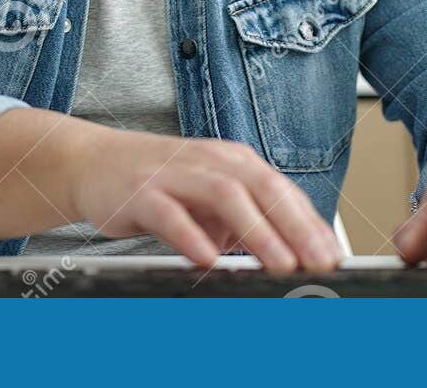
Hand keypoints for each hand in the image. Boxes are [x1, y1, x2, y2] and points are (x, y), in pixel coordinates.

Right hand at [67, 126, 341, 273]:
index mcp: (233, 162)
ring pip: (226, 197)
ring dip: (258, 232)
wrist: (94, 162)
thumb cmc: (160, 183)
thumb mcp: (209, 199)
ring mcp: (176, 174)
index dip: (310, 223)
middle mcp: (210, 162)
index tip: (332, 256)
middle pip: (263, 189)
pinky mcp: (142, 191)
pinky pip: (171, 214)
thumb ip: (244, 224)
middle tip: (317, 263)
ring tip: (280, 263)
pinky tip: (209, 259)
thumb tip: (286, 257)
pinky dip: (192, 236)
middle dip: (295, 228)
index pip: (281, 190)